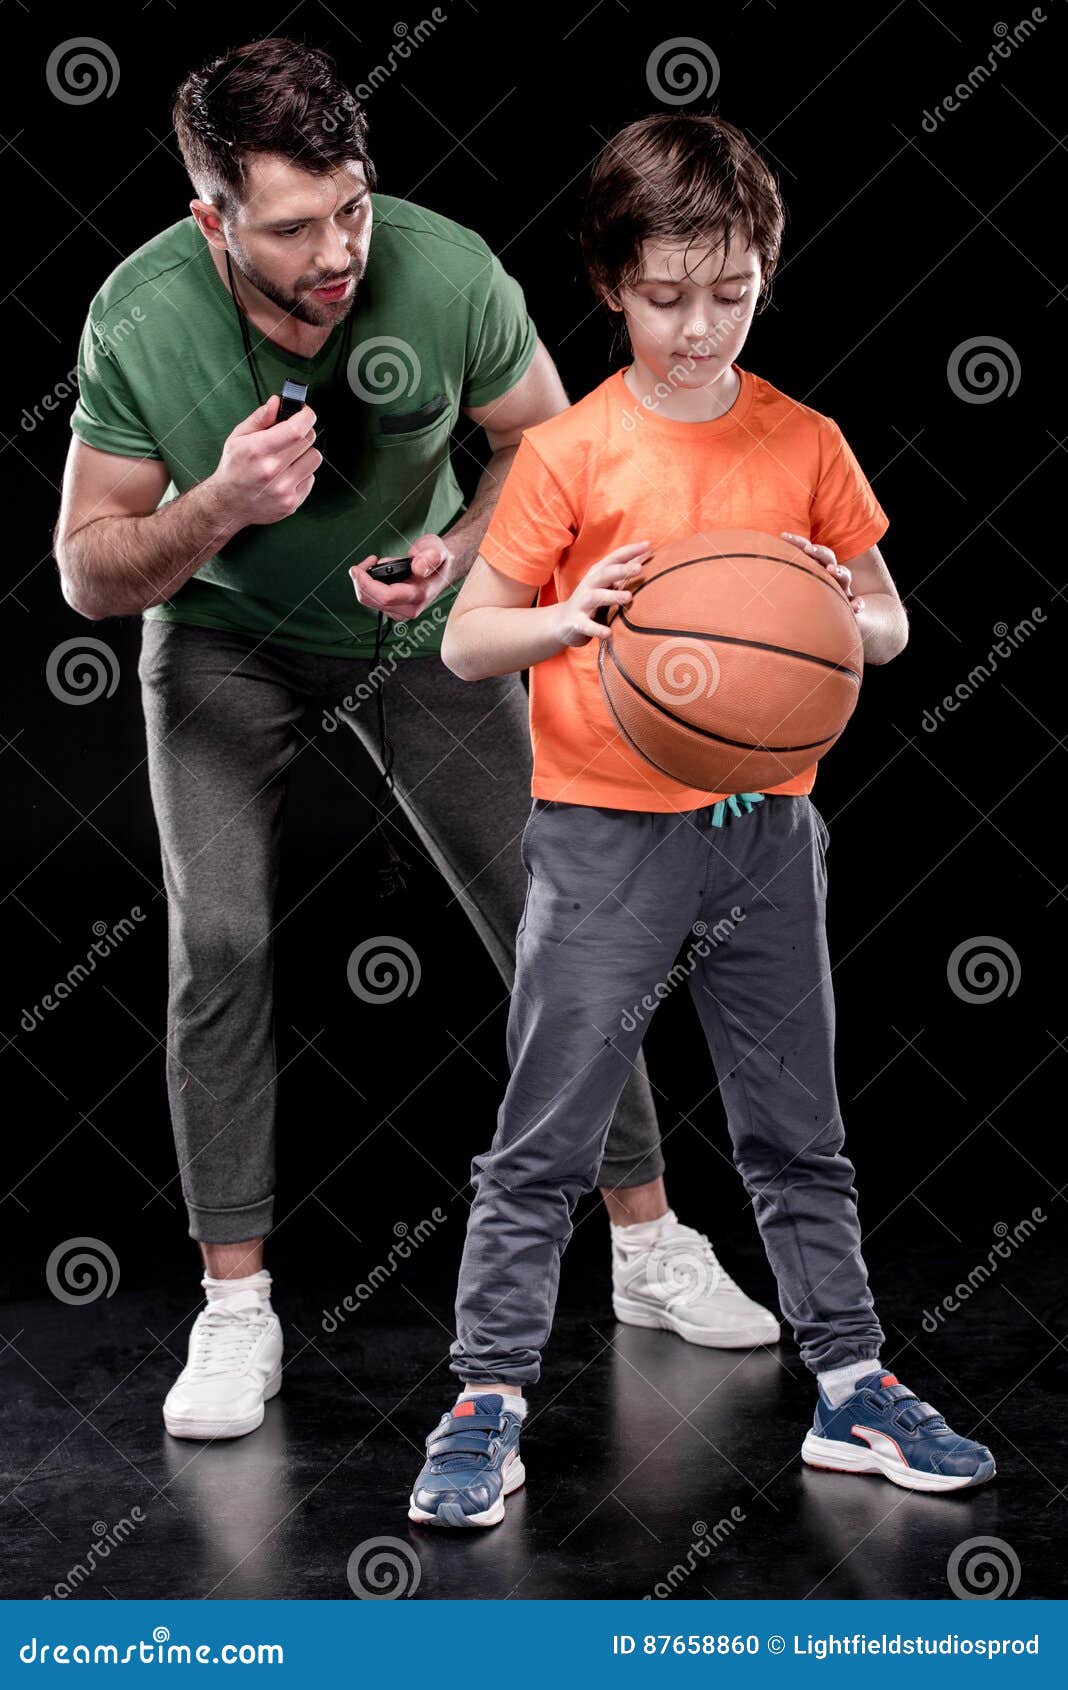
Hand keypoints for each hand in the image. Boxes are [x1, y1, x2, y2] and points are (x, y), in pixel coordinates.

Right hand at [209, 394, 320, 527]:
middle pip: (308, 440)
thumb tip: (277, 402)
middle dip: (303, 431)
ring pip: (314, 459)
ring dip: (305, 453)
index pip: (296, 429)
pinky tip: (287, 474)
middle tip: (292, 434)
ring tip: (289, 456)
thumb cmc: (234, 468)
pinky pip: (311, 478)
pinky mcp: (292, 503)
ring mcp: (284, 490)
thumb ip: (260, 418)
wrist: (228, 504)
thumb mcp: (238, 437)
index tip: (305, 413)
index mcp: (258, 450)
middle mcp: (272, 471)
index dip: (306, 416)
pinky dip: (303, 473)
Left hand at [349, 532, 458, 621]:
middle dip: (361, 579)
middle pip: (370, 599)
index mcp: (419, 596)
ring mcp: (400, 611)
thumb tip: (417, 568)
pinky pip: (370, 599)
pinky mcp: (392, 609)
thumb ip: (430, 556)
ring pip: (367, 600)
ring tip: (376, 563)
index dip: (366, 583)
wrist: (441, 569)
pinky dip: (367, 584)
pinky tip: (378, 572)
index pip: (385, 596)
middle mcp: (409, 609)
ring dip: (364, 580)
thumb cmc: (437, 559)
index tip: (356, 569)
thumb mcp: (436, 549)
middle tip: (369, 560)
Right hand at [552, 541, 652, 647]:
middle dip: (621, 570)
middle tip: (639, 569)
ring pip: (596, 597)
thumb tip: (649, 552)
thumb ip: (625, 570)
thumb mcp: (607, 583)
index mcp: (598, 574)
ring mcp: (581, 604)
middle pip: (605, 574)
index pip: (614, 558)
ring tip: (629, 597)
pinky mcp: (576, 622)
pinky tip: (608, 633)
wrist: (562, 622)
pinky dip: (597, 629)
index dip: (630, 551)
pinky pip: (587, 625)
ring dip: (612, 596)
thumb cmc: (592, 600)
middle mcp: (589, 585)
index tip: (649, 545)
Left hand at [780, 532, 865, 617]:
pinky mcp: (848, 603)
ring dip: (840, 571)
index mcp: (814, 563)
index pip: (806, 548)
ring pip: (844, 576)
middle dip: (819, 552)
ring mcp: (841, 587)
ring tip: (832, 570)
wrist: (830, 613)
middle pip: (827, 556)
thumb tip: (746, 554)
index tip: (782, 536)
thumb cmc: (803, 593)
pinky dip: (858, 604)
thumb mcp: (790, 579)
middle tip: (808, 550)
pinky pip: (856, 602)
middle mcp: (829, 572)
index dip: (796, 541)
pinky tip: (856, 608)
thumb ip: (774, 570)